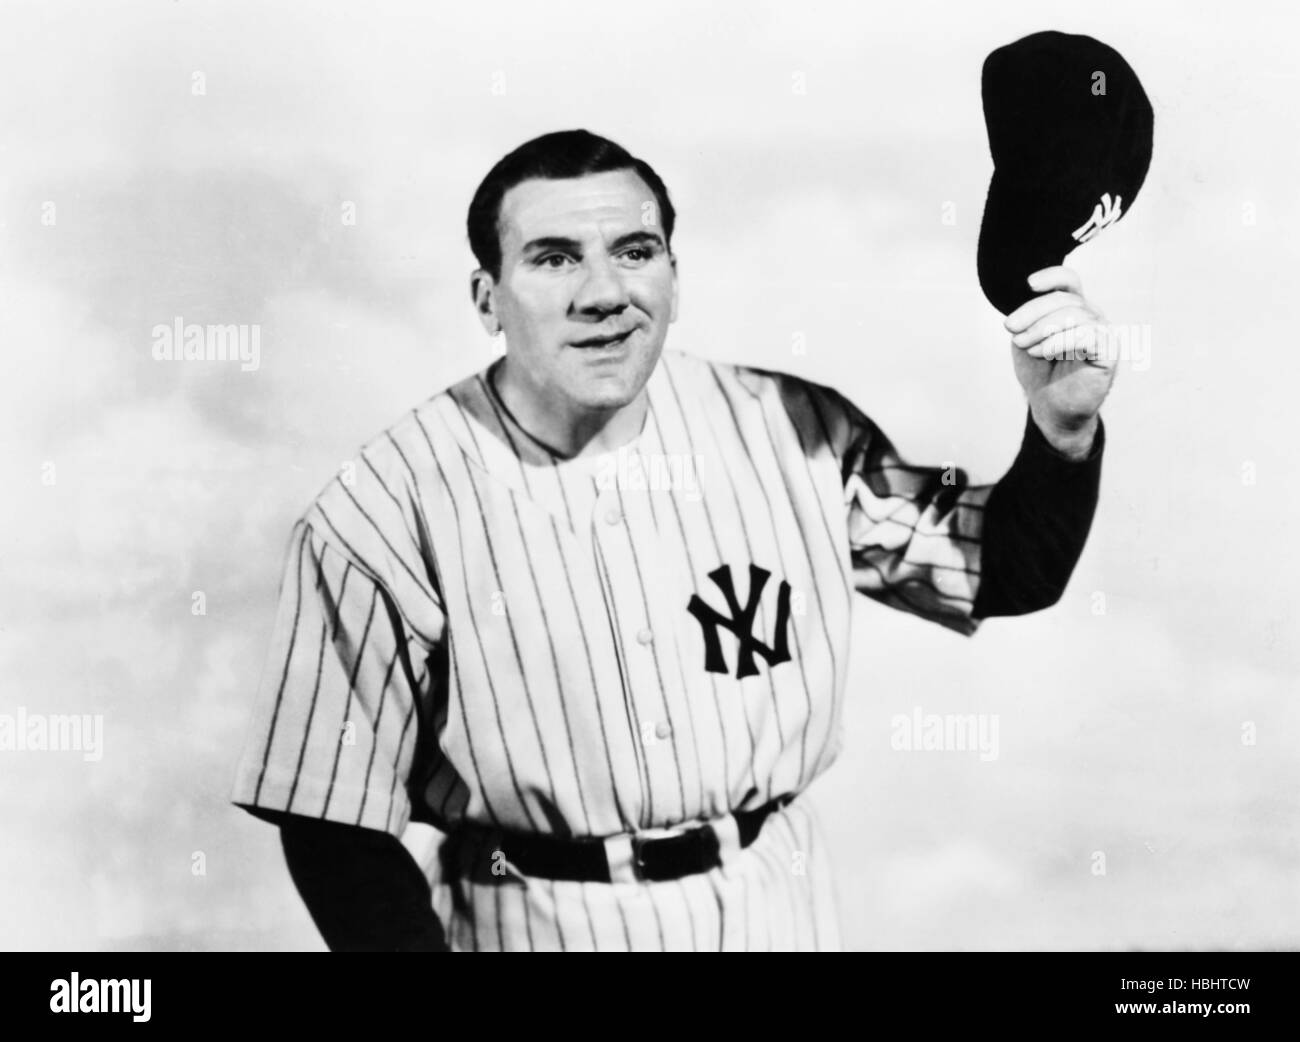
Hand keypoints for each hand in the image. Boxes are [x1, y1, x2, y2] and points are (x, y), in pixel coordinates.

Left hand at [1004, 266, 1117, 458]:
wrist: (1050, 409)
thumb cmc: (1040, 373)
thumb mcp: (1026, 340)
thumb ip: (1027, 318)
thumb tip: (1021, 299)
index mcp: (1073, 309)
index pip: (1069, 281)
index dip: (1052, 276)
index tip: (1028, 284)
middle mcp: (1092, 317)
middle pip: (1066, 299)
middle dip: (1032, 312)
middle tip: (1011, 329)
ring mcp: (1103, 334)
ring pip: (1076, 315)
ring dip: (1042, 328)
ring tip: (1025, 346)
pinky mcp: (1108, 353)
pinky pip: (1088, 335)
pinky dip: (1060, 341)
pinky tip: (1042, 352)